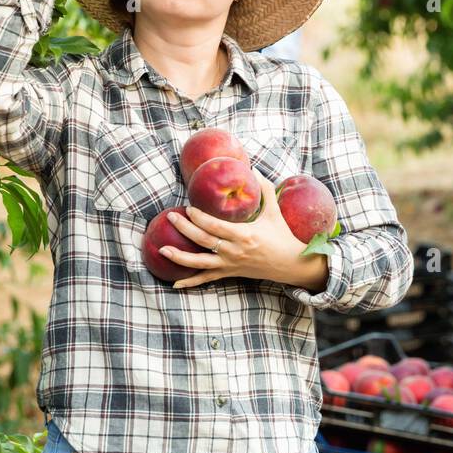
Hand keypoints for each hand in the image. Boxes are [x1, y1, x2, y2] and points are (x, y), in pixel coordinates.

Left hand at [161, 172, 328, 290]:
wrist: (290, 264)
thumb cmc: (282, 235)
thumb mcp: (274, 211)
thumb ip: (264, 189)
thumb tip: (253, 168)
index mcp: (244, 235)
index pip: (215, 226)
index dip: (199, 217)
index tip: (188, 207)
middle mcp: (234, 251)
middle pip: (203, 240)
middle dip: (184, 228)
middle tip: (171, 216)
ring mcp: (230, 264)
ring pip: (200, 263)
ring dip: (179, 257)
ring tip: (162, 249)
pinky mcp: (229, 273)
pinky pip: (206, 279)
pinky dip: (190, 282)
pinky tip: (175, 284)